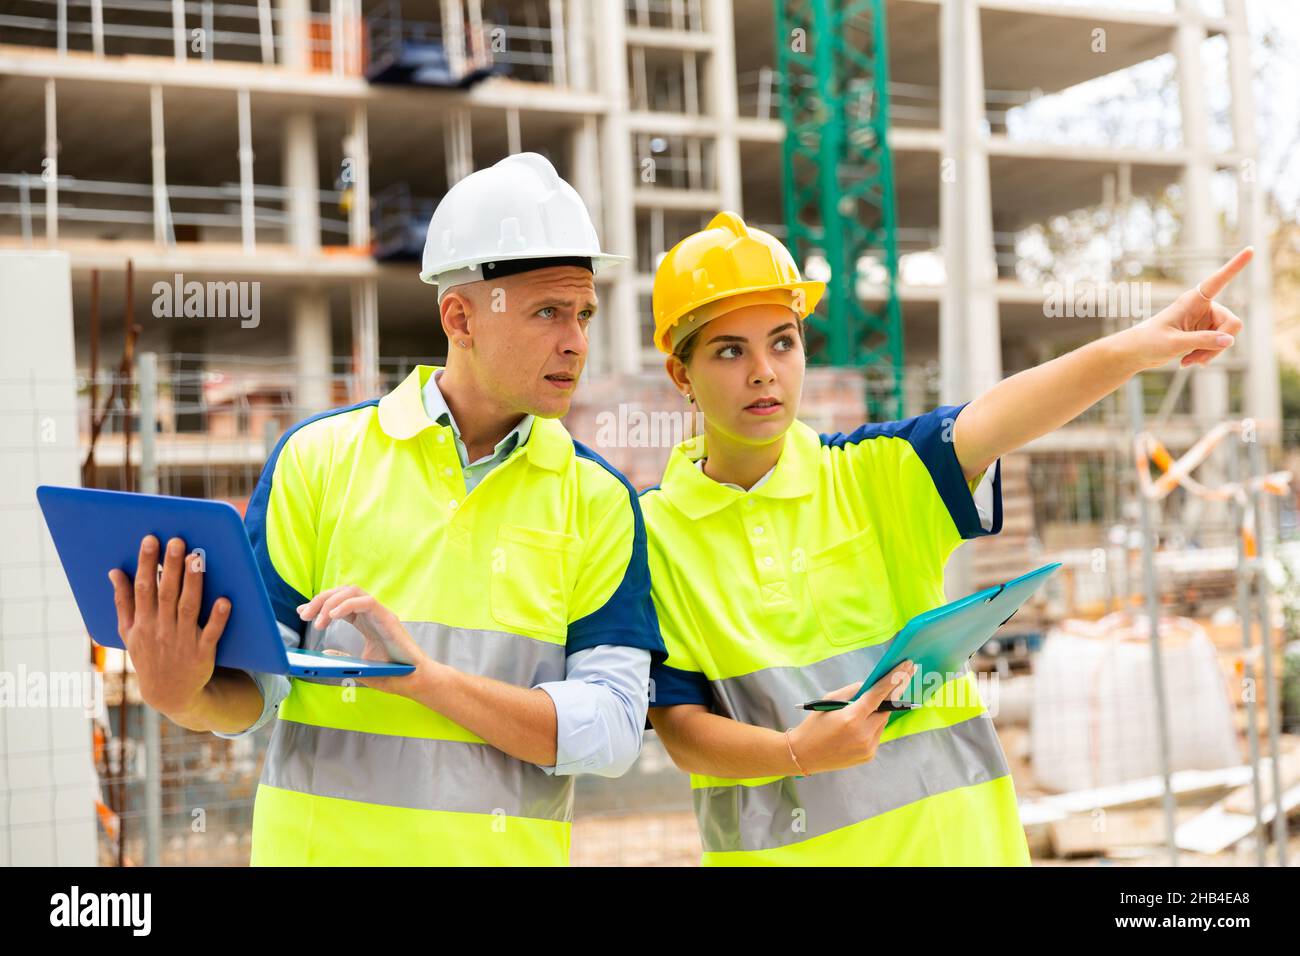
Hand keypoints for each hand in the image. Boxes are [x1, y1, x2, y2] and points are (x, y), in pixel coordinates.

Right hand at [108, 535, 230, 718]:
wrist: (169, 694)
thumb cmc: (149, 655)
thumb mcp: (128, 632)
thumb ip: (122, 601)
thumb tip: (114, 571)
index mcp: (142, 622)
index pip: (144, 587)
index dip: (147, 563)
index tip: (150, 539)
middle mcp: (161, 629)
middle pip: (166, 593)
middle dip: (171, 566)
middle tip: (177, 540)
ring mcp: (182, 640)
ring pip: (188, 607)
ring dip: (193, 583)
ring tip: (197, 558)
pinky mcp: (202, 652)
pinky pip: (211, 633)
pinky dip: (218, 618)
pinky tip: (225, 600)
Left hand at [297, 585, 429, 696]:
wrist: (413, 681)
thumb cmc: (391, 673)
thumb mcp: (358, 665)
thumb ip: (342, 657)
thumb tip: (324, 654)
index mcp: (366, 621)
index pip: (340, 603)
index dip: (320, 604)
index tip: (302, 613)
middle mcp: (372, 613)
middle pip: (343, 592)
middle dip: (320, 600)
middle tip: (304, 615)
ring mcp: (381, 614)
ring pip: (353, 591)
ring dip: (330, 601)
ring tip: (319, 619)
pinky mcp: (388, 619)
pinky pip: (366, 601)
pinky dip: (346, 605)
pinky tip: (333, 616)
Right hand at [786, 660, 916, 774]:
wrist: (804, 754)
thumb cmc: (814, 724)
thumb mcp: (829, 700)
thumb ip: (853, 691)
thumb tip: (872, 686)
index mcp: (851, 717)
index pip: (879, 694)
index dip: (895, 678)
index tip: (908, 666)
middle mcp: (863, 734)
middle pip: (885, 709)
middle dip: (887, 697)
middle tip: (895, 682)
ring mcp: (868, 747)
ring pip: (882, 722)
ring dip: (877, 713)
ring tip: (860, 712)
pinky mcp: (869, 755)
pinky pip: (877, 734)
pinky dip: (872, 726)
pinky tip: (857, 727)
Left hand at [1125, 247, 1251, 370]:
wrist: (1136, 353)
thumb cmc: (1148, 343)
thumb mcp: (1174, 343)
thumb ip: (1202, 341)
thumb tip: (1230, 340)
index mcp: (1193, 300)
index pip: (1218, 281)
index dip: (1235, 266)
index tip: (1250, 249)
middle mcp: (1203, 306)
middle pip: (1232, 324)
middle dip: (1219, 345)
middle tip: (1198, 360)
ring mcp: (1206, 319)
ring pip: (1227, 337)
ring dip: (1211, 353)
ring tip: (1187, 361)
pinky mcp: (1205, 332)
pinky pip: (1220, 344)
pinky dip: (1207, 355)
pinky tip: (1188, 361)